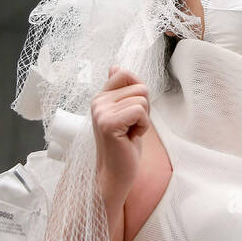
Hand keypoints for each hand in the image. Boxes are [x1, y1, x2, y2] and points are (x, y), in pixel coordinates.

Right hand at [91, 67, 149, 199]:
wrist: (115, 174)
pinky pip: (140, 111)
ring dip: (143, 120)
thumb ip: (121, 91)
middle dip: (144, 108)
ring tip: (129, 133)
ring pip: (142, 99)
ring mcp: (101, 112)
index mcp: (100, 97)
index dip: (138, 90)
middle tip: (131, 127)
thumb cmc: (123, 146)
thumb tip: (115, 66)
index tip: (132, 112)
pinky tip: (130, 138)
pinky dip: (143, 126)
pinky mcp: (108, 123)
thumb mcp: (124, 114)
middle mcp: (98, 101)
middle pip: (140, 87)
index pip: (124, 73)